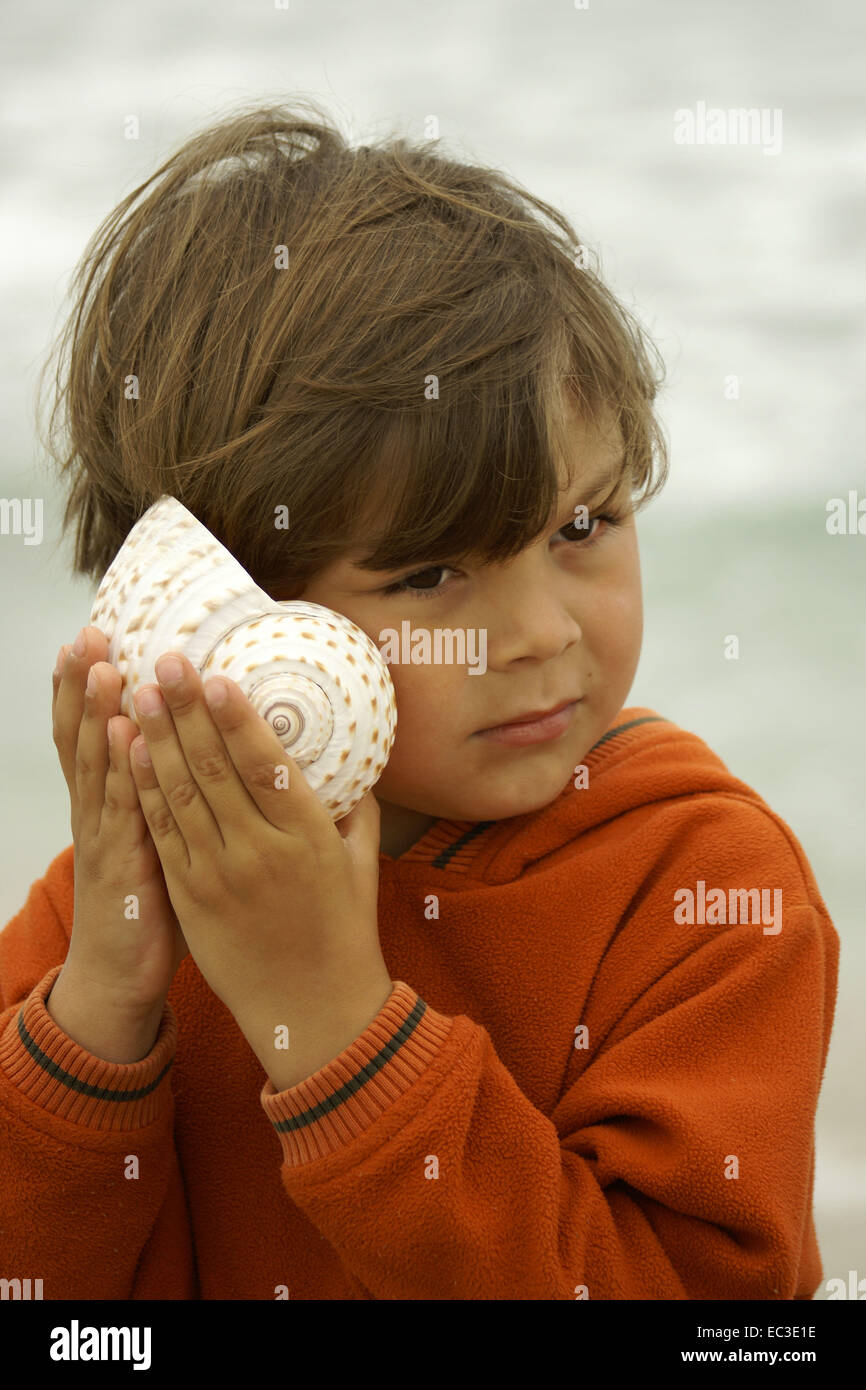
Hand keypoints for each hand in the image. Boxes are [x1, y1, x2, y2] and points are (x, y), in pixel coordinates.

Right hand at [51, 625, 188, 1013]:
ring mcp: (106, 837)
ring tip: (104, 666)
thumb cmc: (150, 905)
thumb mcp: (156, 842)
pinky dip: (120, 771)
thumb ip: (175, 799)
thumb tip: (210, 757)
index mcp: (109, 801)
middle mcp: (99, 810)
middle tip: (89, 634)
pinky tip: (123, 735)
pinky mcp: (125, 865)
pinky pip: (122, 812)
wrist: (119, 975)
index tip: (96, 636)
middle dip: (86, 685)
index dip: (92, 687)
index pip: (95, 731)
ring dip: (98, 714)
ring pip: (98, 765)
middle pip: (85, 736)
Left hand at [127, 651, 386, 1029]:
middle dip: (187, 710)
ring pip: (181, 794)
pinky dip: (146, 790)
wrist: (312, 1010)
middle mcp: (261, 852)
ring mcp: (220, 875)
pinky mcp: (191, 897)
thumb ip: (356, 810)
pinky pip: (164, 833)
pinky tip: (133, 753)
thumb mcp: (362, 865)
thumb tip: (349, 763)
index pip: (267, 764)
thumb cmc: (344, 934)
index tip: (218, 676)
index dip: (238, 718)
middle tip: (166, 662)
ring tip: (141, 693)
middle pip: (215, 768)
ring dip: (157, 739)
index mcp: (308, 838)